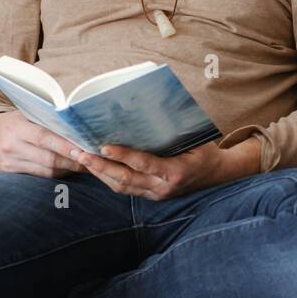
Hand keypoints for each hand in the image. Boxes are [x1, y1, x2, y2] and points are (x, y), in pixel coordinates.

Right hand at [0, 110, 91, 176]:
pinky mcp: (11, 174)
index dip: (65, 146)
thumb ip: (47, 120)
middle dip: (73, 161)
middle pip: (48, 159)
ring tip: (85, 165)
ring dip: (68, 169)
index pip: (44, 138)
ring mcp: (10, 163)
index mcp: (16, 128)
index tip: (84, 149)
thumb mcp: (26, 115)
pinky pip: (40, 176)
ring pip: (46, 171)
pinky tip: (69, 169)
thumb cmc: (15, 121)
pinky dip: (57, 173)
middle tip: (92, 160)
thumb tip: (78, 126)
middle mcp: (11, 147)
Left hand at [68, 139, 231, 199]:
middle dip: (100, 166)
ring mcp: (156, 194)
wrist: (217, 174)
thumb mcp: (196, 136)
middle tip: (80, 153)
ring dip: (99, 173)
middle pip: (125, 179)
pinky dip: (108, 177)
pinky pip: (125, 189)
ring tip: (80, 158)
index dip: (123, 156)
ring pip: (121, 187)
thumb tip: (157, 101)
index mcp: (175, 172)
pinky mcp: (150, 196)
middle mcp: (163, 187)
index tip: (104, 147)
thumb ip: (176, 125)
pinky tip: (95, 166)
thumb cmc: (205, 150)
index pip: (144, 164)